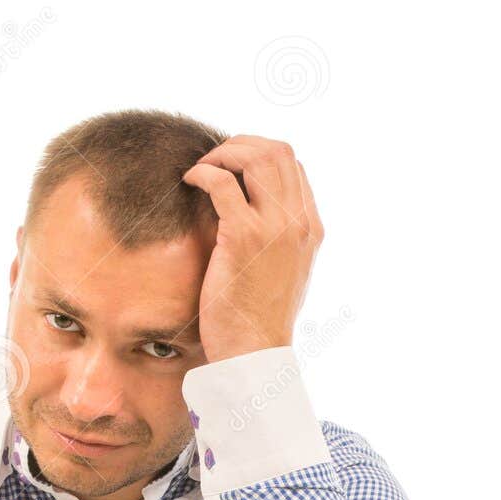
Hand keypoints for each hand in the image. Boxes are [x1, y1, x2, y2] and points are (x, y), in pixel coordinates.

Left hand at [181, 134, 323, 363]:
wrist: (255, 354)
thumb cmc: (259, 321)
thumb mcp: (282, 275)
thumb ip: (279, 242)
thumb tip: (256, 217)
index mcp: (310, 228)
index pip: (293, 166)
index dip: (260, 155)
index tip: (233, 167)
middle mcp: (298, 222)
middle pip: (277, 150)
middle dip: (240, 144)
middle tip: (214, 160)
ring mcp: (274, 227)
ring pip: (254, 156)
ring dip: (222, 153)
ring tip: (202, 168)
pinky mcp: (244, 236)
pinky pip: (221, 183)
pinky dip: (203, 172)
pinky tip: (190, 181)